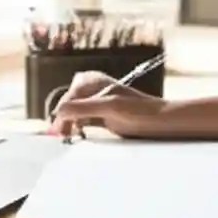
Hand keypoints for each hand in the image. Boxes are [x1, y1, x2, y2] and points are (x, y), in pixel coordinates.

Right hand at [46, 71, 167, 138]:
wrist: (161, 122)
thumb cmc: (139, 112)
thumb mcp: (109, 108)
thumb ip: (83, 108)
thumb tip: (58, 112)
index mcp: (93, 80)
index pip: (68, 98)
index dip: (60, 114)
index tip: (56, 132)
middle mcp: (93, 88)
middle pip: (69, 104)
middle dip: (63, 118)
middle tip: (61, 136)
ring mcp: (98, 101)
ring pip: (74, 112)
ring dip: (69, 123)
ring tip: (67, 137)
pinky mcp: (103, 114)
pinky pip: (83, 119)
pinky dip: (78, 126)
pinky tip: (77, 134)